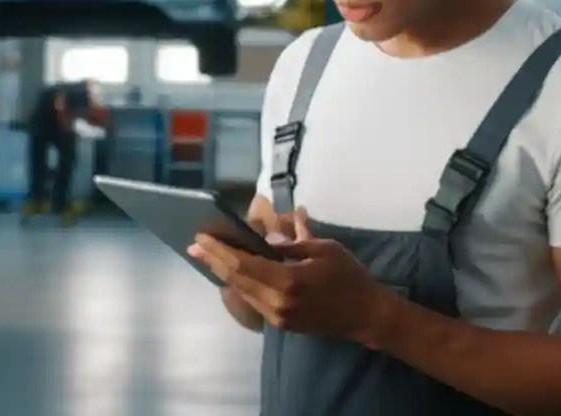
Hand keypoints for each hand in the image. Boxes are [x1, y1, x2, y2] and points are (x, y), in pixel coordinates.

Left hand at [189, 207, 395, 344]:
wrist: (367, 315)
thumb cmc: (349, 276)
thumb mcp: (324, 249)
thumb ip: (292, 242)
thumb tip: (265, 237)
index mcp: (288, 281)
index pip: (242, 265)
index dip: (219, 250)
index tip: (201, 237)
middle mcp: (276, 303)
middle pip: (235, 279)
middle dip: (213, 261)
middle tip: (194, 245)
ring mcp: (277, 317)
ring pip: (242, 291)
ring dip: (223, 273)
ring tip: (207, 256)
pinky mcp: (281, 323)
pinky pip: (253, 300)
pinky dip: (240, 284)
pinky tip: (232, 272)